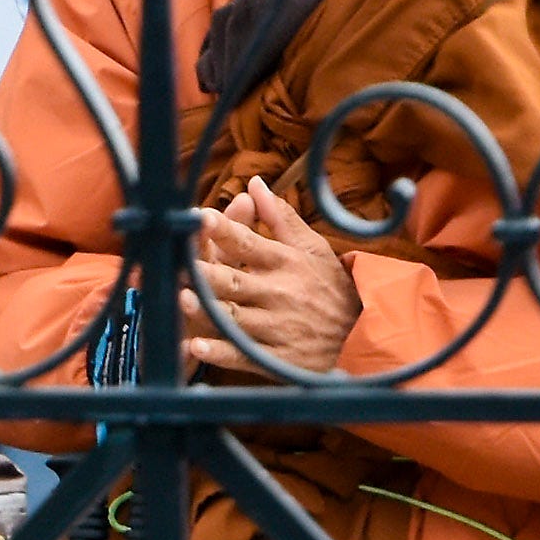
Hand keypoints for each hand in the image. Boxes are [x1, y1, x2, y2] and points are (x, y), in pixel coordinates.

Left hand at [180, 177, 361, 374]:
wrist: (363, 334)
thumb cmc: (330, 286)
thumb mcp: (312, 248)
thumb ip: (279, 217)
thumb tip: (254, 182)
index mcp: (284, 263)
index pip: (248, 243)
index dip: (224, 230)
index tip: (200, 216)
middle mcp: (279, 293)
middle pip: (234, 281)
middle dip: (205, 272)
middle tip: (176, 262)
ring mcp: (277, 327)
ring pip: (234, 318)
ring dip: (207, 310)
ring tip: (181, 298)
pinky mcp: (276, 357)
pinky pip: (243, 354)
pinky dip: (220, 352)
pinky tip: (196, 346)